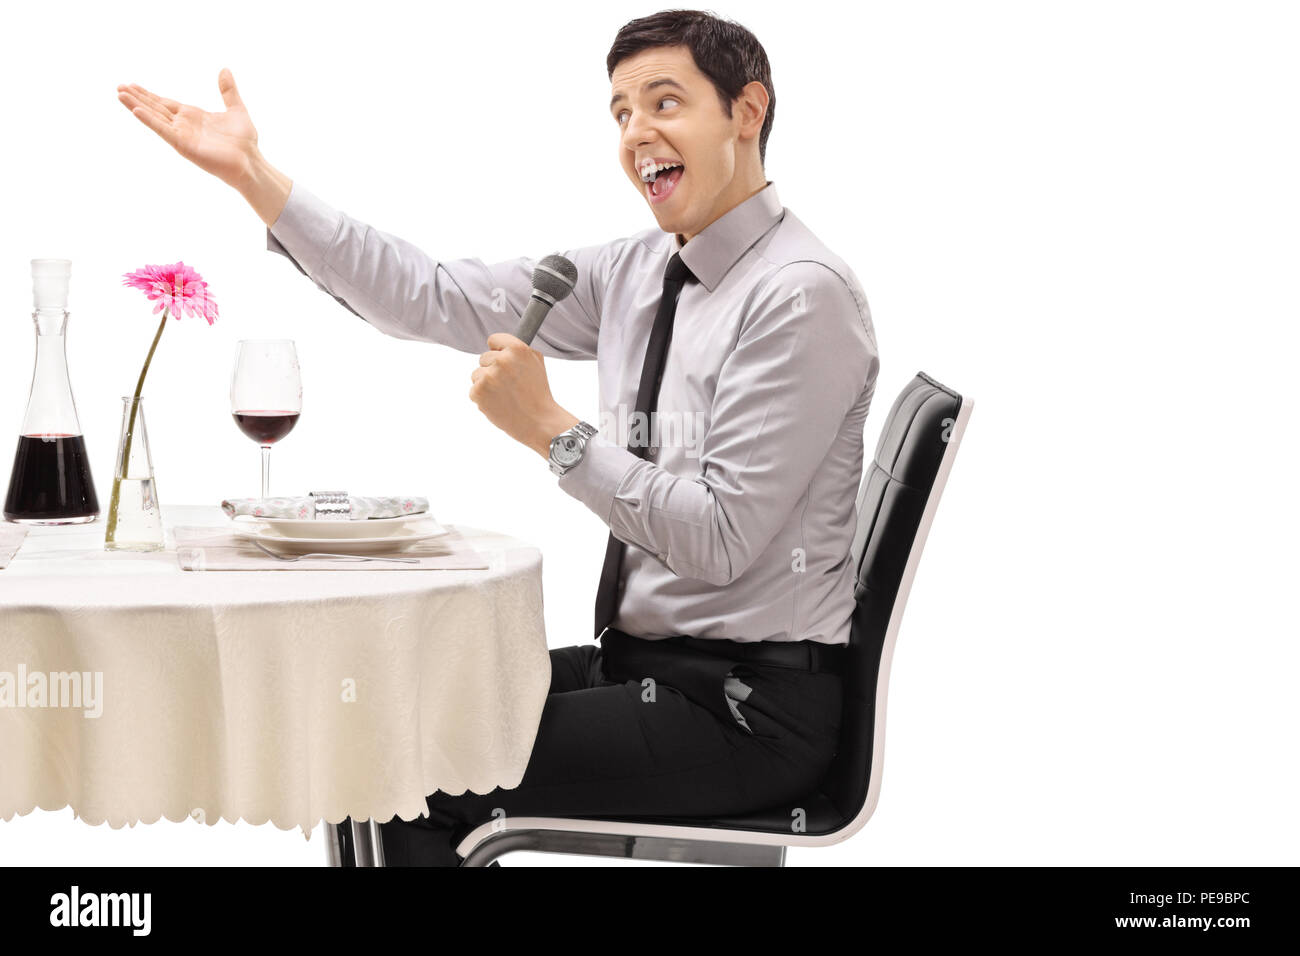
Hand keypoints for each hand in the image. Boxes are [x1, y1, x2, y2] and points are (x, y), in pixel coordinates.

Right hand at [117, 69, 258, 189]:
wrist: (250, 162)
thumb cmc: (244, 141)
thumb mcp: (236, 109)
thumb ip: (228, 91)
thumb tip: (224, 70)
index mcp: (193, 116)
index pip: (165, 103)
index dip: (149, 94)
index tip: (132, 84)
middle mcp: (184, 125)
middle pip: (155, 108)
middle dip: (138, 97)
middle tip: (118, 87)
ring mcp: (182, 135)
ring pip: (155, 117)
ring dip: (137, 106)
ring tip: (120, 95)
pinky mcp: (184, 145)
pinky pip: (164, 131)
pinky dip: (150, 121)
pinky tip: (136, 111)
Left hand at [469, 333, 579, 457]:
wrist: (539, 422)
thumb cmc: (538, 393)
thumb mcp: (536, 363)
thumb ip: (519, 350)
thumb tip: (500, 344)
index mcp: (517, 349)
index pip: (494, 339)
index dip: (498, 350)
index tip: (502, 360)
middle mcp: (501, 360)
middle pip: (483, 358)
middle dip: (492, 369)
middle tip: (508, 385)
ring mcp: (488, 376)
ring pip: (476, 374)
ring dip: (486, 384)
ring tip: (504, 395)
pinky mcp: (478, 392)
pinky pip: (474, 390)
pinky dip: (483, 398)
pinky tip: (498, 404)